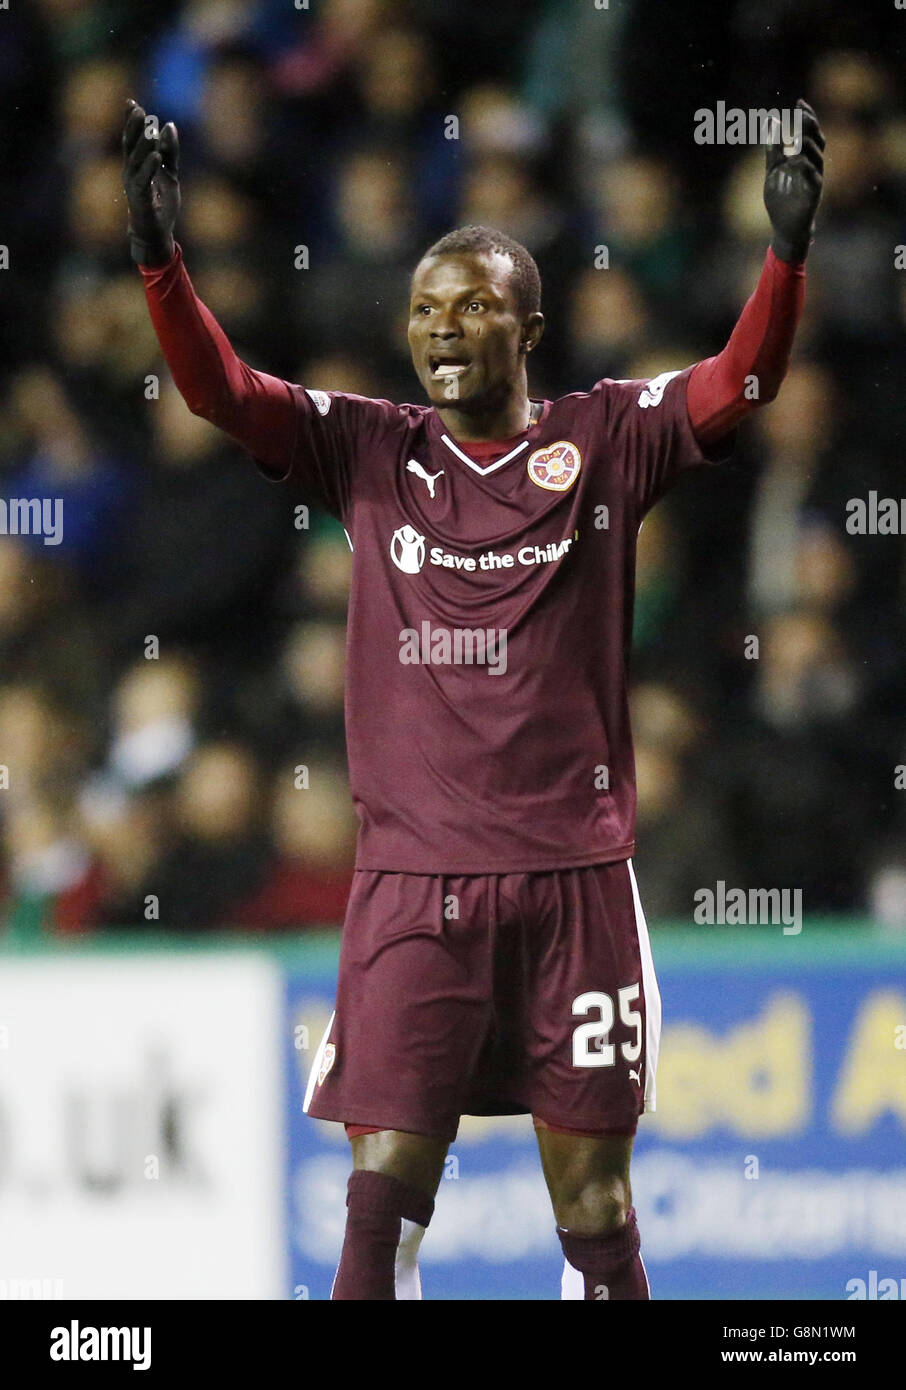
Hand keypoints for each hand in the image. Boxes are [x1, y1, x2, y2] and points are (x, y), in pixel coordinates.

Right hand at [122, 98, 180, 266]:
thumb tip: (170, 125)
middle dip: (133, 128)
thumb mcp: (171, 174)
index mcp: (136, 166)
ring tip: (150, 129)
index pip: (132, 139)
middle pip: (130, 146)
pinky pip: (144, 180)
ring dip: (143, 145)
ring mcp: (133, 186)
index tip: (131, 102)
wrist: (157, 235)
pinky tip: (156, 155)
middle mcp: (131, 173)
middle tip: (139, 110)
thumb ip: (171, 152)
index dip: (130, 121)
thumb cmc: (161, 205)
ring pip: (136, 161)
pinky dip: (150, 167)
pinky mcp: (140, 200)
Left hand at [764, 98, 823, 263]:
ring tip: (795, 137)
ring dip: (806, 144)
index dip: (807, 116)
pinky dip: (806, 167)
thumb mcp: (773, 171)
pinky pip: (814, 177)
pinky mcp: (813, 194)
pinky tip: (796, 159)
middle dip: (809, 126)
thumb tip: (771, 122)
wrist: (784, 227)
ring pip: (816, 156)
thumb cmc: (781, 199)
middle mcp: (813, 165)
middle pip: (816, 139)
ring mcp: (815, 179)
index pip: (809, 132)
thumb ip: (773, 150)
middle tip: (801, 113)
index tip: (799, 102)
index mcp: (804, 158)